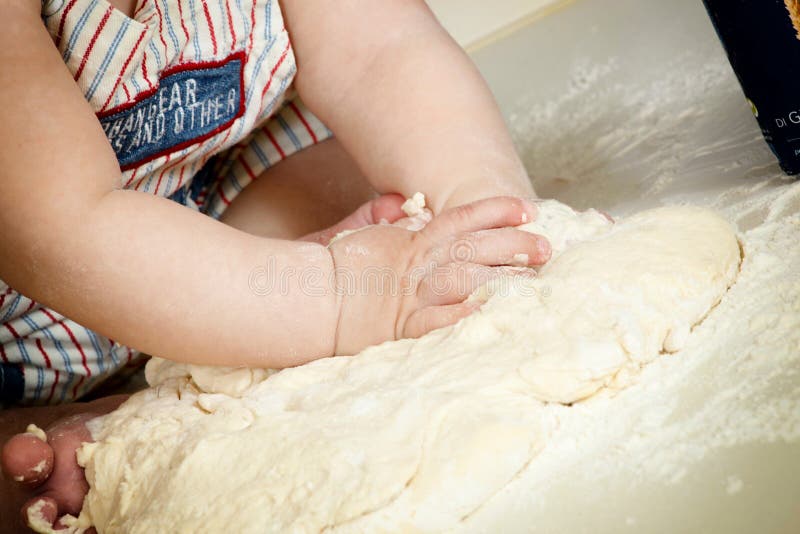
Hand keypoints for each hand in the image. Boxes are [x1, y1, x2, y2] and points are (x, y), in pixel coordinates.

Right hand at [330, 196, 550, 354]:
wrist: (311, 298)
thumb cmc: (337, 266)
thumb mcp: (362, 232)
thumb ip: (385, 216)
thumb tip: (402, 203)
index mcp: (412, 243)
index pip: (461, 220)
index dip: (495, 212)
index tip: (527, 208)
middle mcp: (418, 266)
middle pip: (473, 248)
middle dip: (511, 245)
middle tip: (544, 248)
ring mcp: (413, 296)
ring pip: (466, 279)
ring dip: (502, 277)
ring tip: (534, 278)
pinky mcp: (406, 326)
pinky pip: (442, 321)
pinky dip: (469, 317)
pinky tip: (497, 314)